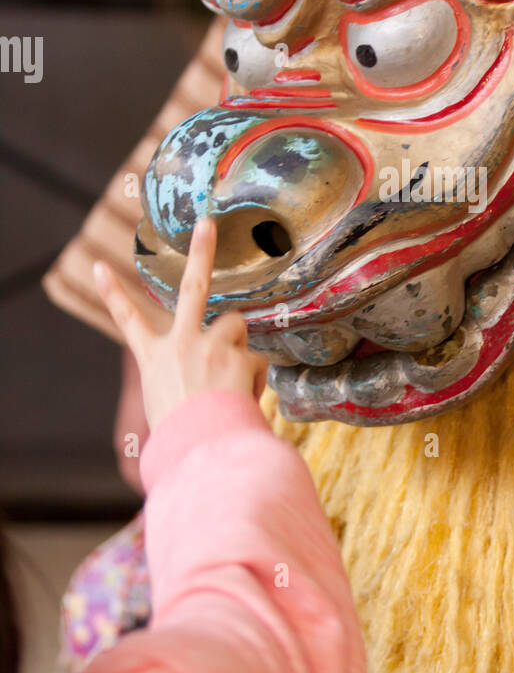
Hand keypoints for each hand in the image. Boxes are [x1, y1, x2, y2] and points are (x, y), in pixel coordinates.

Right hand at [93, 219, 267, 430]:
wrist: (201, 448)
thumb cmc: (183, 436)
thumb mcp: (166, 403)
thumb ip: (184, 378)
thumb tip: (210, 379)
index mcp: (153, 358)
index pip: (127, 320)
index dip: (112, 293)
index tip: (100, 268)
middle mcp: (180, 343)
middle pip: (193, 287)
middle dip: (201, 252)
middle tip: (207, 224)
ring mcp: (210, 344)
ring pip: (235, 326)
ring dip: (237, 345)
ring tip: (230, 380)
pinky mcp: (238, 354)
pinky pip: (254, 361)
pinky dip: (252, 379)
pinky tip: (242, 400)